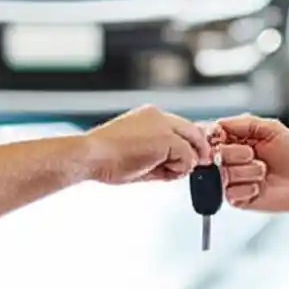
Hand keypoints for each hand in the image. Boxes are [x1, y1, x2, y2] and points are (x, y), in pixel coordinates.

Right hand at [83, 105, 212, 184]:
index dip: (189, 144)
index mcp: (149, 116)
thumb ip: (161, 156)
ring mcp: (164, 126)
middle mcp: (159, 116)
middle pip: (193, 131)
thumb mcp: (139, 155)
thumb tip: (181, 166)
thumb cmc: (107, 159)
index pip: (180, 127)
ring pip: (192, 146)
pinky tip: (160, 173)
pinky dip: (179, 170)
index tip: (192, 158)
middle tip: (197, 166)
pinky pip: (188, 158)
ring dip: (183, 164)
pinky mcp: (167, 139)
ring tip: (160, 173)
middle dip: (197, 151)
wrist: (92, 156)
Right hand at [212, 114, 288, 212]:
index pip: (211, 136)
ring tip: (263, 171)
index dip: (214, 136)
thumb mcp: (272, 129)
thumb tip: (218, 123)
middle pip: (213, 155)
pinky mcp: (238, 199)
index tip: (222, 136)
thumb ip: (245, 123)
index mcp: (235, 140)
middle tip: (252, 154)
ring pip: (222, 175)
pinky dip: (248, 188)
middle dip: (235, 153)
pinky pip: (230, 193)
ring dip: (247, 171)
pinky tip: (261, 187)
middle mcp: (231, 159)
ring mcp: (233, 180)